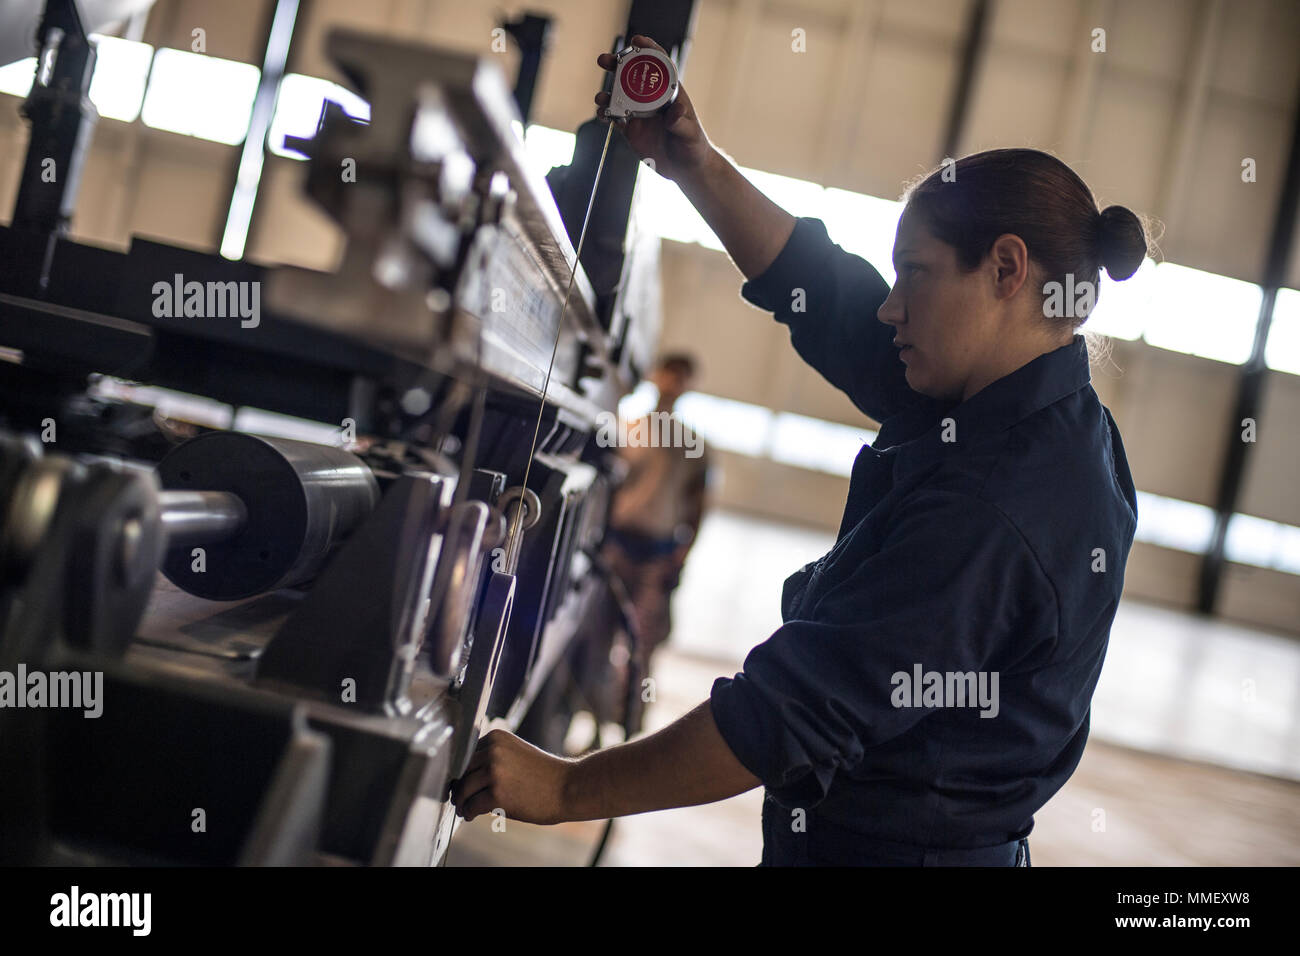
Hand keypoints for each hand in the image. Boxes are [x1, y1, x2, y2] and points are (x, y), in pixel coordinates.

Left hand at [450, 728, 574, 824]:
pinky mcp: (497, 794)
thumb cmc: (544, 774)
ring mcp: (495, 772)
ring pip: (464, 789)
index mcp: (497, 737)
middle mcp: (493, 751)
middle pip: (462, 771)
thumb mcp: (517, 752)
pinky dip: (468, 812)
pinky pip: (472, 805)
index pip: (466, 753)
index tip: (459, 781)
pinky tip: (470, 815)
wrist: (568, 787)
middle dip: (458, 786)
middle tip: (458, 798)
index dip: (461, 770)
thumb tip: (465, 776)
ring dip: (461, 801)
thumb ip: (493, 757)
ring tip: (463, 809)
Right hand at [595, 35, 713, 182]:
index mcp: (668, 92)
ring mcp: (639, 113)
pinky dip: (605, 113)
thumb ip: (682, 123)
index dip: (647, 49)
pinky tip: (601, 113)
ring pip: (618, 95)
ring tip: (601, 98)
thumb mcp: (691, 134)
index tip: (636, 41)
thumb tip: (673, 113)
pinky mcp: (630, 129)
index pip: (658, 64)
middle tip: (605, 60)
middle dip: (617, 64)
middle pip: (631, 75)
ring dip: (606, 92)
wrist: (685, 169)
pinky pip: (613, 117)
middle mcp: (651, 99)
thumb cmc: (693, 146)